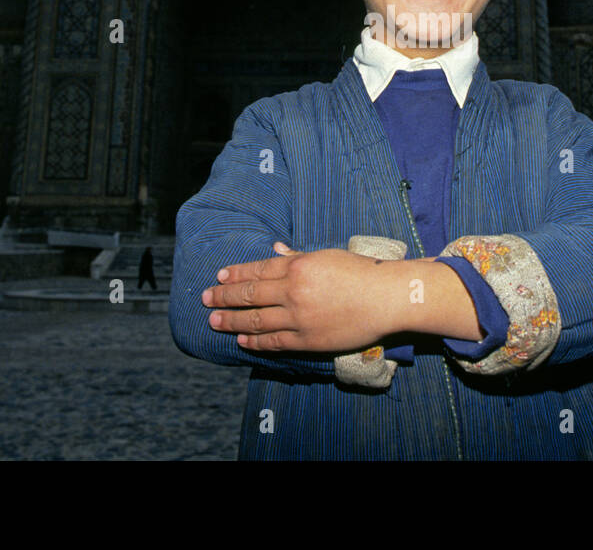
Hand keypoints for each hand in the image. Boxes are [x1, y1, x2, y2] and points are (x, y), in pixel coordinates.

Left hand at [201, 243, 405, 352]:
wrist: (387, 298)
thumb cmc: (361, 272)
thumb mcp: (326, 256)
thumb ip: (297, 256)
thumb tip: (273, 251)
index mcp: (298, 266)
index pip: (256, 270)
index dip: (234, 275)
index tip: (219, 277)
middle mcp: (293, 291)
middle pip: (249, 295)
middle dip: (224, 297)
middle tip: (206, 299)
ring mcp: (299, 318)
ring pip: (256, 320)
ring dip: (232, 321)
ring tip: (214, 321)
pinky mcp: (308, 340)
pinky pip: (275, 341)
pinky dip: (255, 341)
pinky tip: (242, 341)